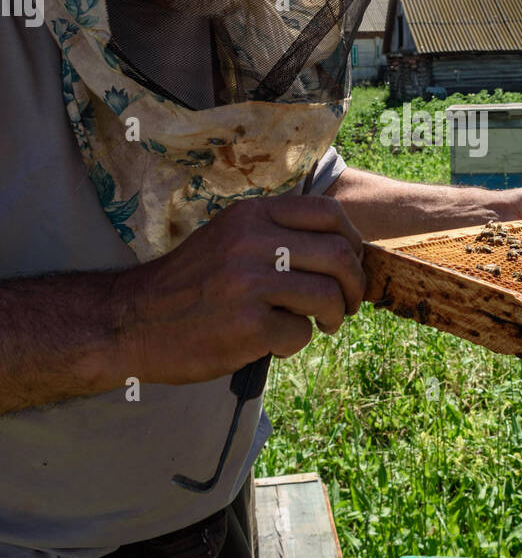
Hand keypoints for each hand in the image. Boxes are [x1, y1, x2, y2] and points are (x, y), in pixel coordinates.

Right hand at [116, 194, 364, 384]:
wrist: (131, 321)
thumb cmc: (189, 284)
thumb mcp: (228, 238)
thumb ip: (276, 234)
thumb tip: (342, 249)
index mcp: (252, 215)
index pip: (330, 213)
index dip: (353, 241)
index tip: (352, 263)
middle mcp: (253, 242)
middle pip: (339, 255)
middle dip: (355, 285)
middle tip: (348, 304)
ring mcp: (250, 284)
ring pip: (328, 296)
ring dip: (334, 315)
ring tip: (323, 324)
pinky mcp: (248, 326)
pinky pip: (300, 334)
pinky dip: (294, 343)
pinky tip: (272, 343)